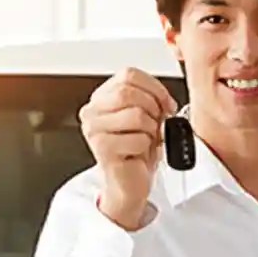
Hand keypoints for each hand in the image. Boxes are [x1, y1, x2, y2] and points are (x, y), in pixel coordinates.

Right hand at [78, 67, 177, 228]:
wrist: (130, 182)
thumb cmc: (137, 150)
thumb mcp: (146, 115)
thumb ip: (150, 98)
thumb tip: (164, 99)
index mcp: (102, 97)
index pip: (129, 74)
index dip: (154, 88)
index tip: (165, 104)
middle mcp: (92, 111)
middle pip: (128, 92)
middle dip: (153, 108)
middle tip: (157, 124)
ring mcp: (93, 129)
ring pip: (135, 114)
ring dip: (150, 129)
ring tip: (146, 139)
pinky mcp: (100, 148)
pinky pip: (136, 138)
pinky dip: (145, 147)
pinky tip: (138, 153)